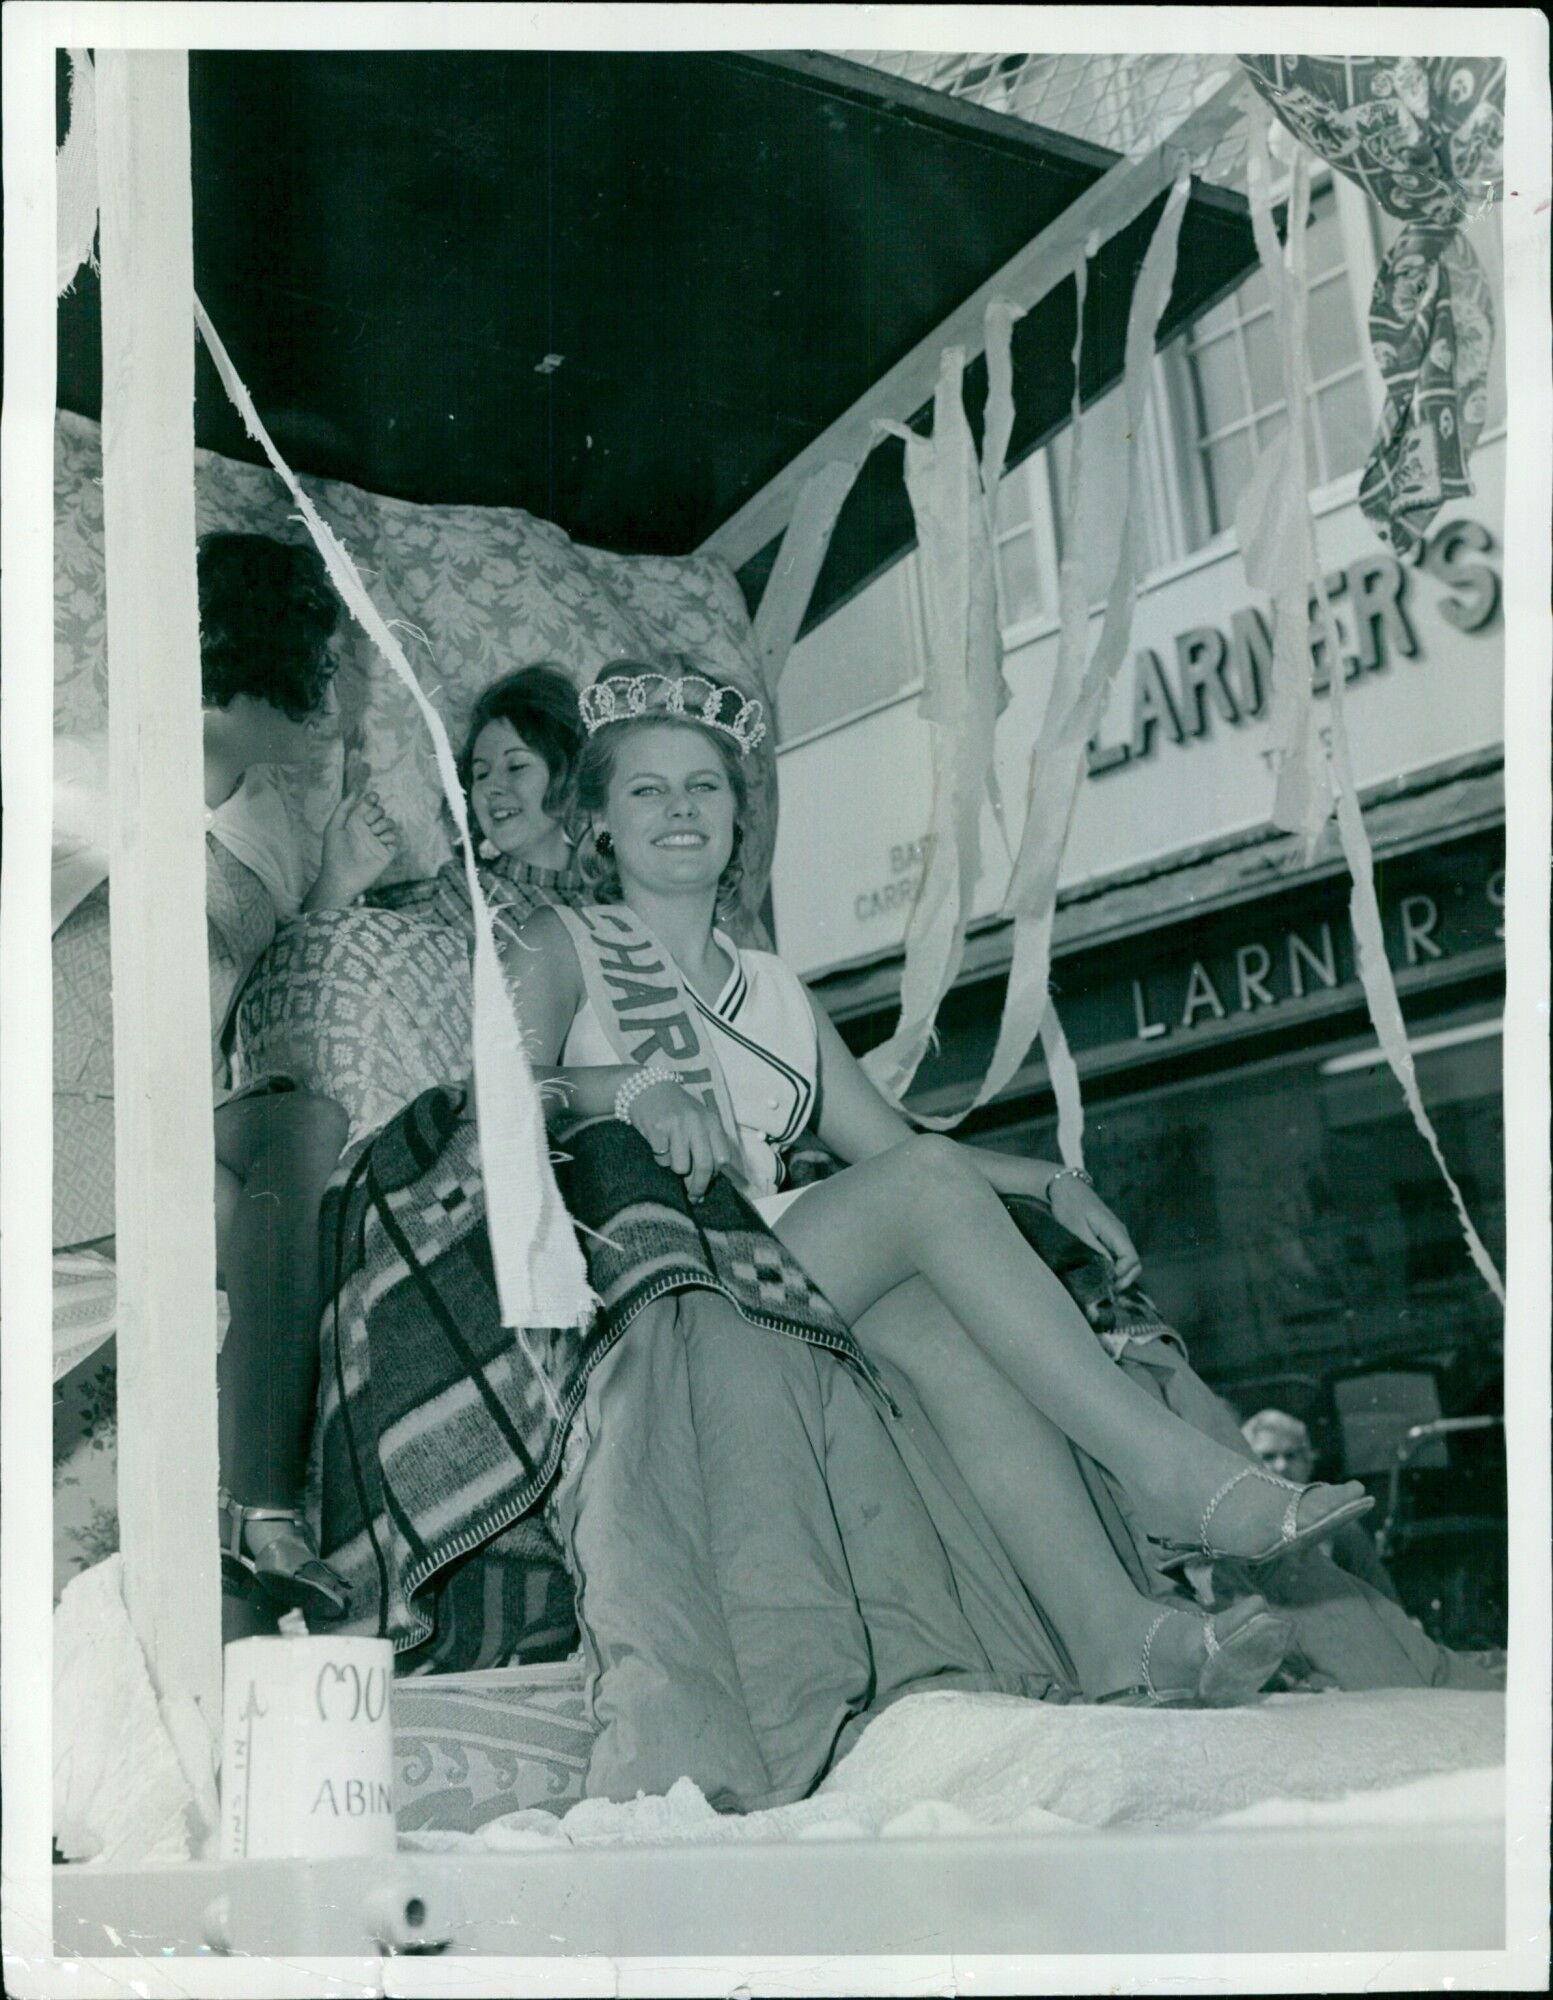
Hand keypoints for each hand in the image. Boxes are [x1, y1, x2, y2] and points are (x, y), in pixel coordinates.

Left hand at [309, 785, 398, 907]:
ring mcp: (378, 841)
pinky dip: (389, 836)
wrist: (340, 877)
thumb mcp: (333, 828)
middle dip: (377, 812)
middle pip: (381, 811)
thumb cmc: (333, 854)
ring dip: (383, 823)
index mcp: (356, 822)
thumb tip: (355, 791)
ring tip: (373, 832)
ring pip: (390, 823)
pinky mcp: (386, 853)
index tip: (371, 799)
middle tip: (367, 822)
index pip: (368, 805)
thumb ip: (343, 808)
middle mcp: (368, 830)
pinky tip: (380, 841)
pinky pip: (395, 838)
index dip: (372, 799)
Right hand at [628, 1079, 739, 1201]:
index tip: (708, 1182)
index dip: (715, 1174)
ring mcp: (676, 1125)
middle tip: (693, 1197)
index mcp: (711, 1121)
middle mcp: (696, 1122)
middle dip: (698, 1187)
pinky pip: (662, 1159)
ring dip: (675, 1167)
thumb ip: (707, 1145)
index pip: (722, 1157)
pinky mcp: (656, 1129)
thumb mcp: (698, 1120)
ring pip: (681, 1166)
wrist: (647, 1088)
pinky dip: (660, 1158)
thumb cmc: (676, 1110)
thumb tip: (706, 1183)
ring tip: (671, 1154)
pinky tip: (659, 1144)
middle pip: (704, 1166)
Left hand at [1047, 1174, 1141, 1288]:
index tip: (1107, 1284)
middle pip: (1133, 1262)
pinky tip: (1100, 1275)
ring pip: (1126, 1261)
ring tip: (1103, 1286)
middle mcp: (1120, 1234)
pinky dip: (1112, 1268)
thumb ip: (1095, 1249)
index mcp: (1115, 1231)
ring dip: (1118, 1275)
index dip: (1123, 1275)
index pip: (1131, 1258)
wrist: (1064, 1186)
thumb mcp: (1078, 1230)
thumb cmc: (1069, 1206)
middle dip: (1124, 1279)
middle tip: (1107, 1291)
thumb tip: (1109, 1269)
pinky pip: (1117, 1255)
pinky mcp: (1107, 1236)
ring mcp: (1114, 1235)